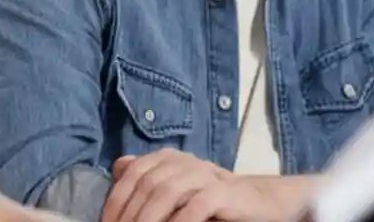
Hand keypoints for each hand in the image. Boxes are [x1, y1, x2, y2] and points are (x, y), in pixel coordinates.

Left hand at [101, 148, 302, 221]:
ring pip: (166, 192)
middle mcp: (184, 161)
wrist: (258, 202)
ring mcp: (204, 174)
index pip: (132, 173)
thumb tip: (120, 166)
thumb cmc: (212, 200)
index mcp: (168, 158)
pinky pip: (196, 205)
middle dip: (129, 214)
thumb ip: (149, 177)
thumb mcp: (176, 189)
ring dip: (148, 219)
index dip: (115, 200)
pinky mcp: (223, 192)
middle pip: (146, 184)